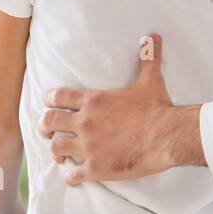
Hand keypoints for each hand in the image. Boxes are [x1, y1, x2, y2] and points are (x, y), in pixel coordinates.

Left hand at [38, 34, 204, 184]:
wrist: (168, 136)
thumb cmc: (158, 108)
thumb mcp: (151, 80)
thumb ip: (147, 58)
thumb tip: (152, 37)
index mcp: (94, 101)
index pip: (58, 97)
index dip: (49, 99)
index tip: (47, 102)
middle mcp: (86, 122)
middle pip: (49, 122)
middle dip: (44, 126)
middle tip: (47, 130)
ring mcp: (89, 147)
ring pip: (56, 148)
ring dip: (55, 151)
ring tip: (59, 154)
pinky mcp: (97, 168)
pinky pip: (72, 175)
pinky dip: (70, 176)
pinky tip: (74, 176)